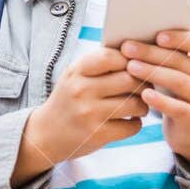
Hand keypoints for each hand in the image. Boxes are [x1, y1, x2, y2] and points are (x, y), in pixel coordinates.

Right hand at [17, 46, 149, 175]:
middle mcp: (82, 90)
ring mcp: (90, 113)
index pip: (112, 56)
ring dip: (143, 105)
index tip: (134, 67)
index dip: (129, 60)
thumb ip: (99, 64)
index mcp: (77, 71)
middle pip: (129, 79)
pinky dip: (136, 124)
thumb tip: (136, 54)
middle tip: (144, 88)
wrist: (45, 135)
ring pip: (135, 103)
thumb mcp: (74, 76)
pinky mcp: (98, 134)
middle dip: (142, 83)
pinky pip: (132, 126)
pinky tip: (129, 122)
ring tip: (139, 106)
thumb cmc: (68, 101)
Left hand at [122, 30, 189, 174]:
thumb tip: (132, 39)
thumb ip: (162, 55)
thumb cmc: (174, 92)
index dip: (181, 38)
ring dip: (153, 72)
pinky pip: (177, 107)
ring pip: (179, 82)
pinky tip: (144, 95)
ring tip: (131, 67)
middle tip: (127, 48)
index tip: (158, 35)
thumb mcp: (174, 72)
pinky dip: (160, 100)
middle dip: (153, 53)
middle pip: (182, 61)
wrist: (188, 129)